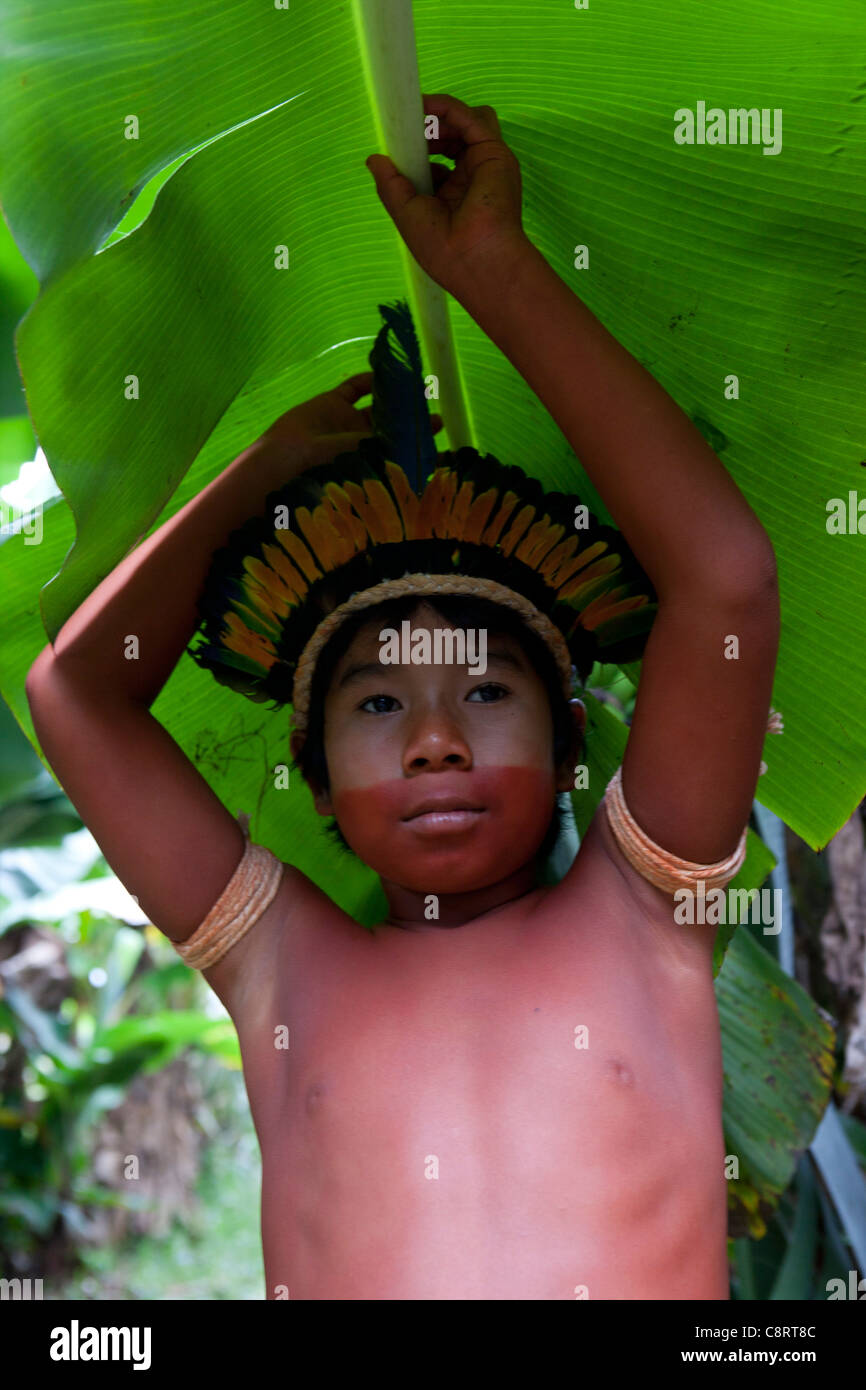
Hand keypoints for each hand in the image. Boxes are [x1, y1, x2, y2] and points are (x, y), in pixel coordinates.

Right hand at [260, 372, 442, 473]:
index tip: (442, 431)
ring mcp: (347, 421)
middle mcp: (362, 442)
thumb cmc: (333, 470)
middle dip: (413, 416)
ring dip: (396, 393)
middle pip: (394, 425)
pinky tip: (388, 370)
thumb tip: (437, 427)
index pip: (404, 452)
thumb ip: (403, 442)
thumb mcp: (375, 459)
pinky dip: (370, 378)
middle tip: (433, 404)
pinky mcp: (332, 403)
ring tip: (417, 383)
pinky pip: (355, 387)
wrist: (288, 461)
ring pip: (378, 403)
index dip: (423, 443)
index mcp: (372, 462)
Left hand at [365, 93, 529, 296]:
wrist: (474, 260)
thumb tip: (374, 160)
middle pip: (450, 135)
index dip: (418, 145)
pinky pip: (473, 118)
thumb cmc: (442, 248)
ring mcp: (483, 163)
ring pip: (463, 122)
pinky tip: (426, 108)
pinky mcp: (494, 153)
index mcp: (450, 195)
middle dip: (425, 127)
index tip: (399, 140)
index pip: (436, 158)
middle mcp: (469, 177)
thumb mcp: (406, 213)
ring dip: (437, 113)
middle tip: (404, 127)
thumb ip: (390, 185)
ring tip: (413, 115)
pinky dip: (448, 107)